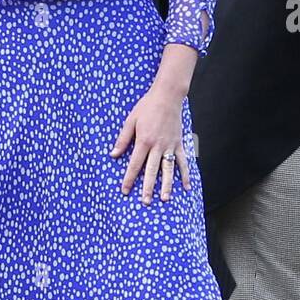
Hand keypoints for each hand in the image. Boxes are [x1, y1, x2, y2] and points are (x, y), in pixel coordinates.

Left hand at [111, 86, 190, 203]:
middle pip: (151, 170)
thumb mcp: (130, 121)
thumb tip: (113, 155)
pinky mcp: (179, 144)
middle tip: (145, 202)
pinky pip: (183, 162)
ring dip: (166, 185)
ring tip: (164, 199)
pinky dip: (185, 175)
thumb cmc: (146, 107)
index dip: (129, 178)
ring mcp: (170, 146)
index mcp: (143, 141)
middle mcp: (157, 146)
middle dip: (147, 187)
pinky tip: (186, 187)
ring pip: (168, 169)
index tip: (125, 190)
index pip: (135, 164)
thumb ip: (122, 139)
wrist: (167, 96)